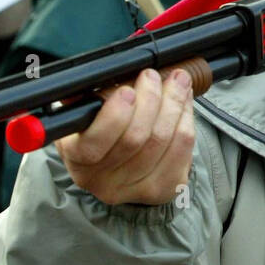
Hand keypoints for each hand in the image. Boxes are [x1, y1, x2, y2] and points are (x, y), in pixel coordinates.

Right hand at [54, 68, 194, 205]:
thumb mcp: (84, 111)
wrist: (121, 162)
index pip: (94, 143)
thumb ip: (88, 96)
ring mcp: (134, 189)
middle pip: (136, 138)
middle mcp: (102, 180)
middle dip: (151, 99)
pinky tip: (184, 102)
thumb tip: (99, 75)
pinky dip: (187, 118)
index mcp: (76, 157)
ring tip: (176, 81)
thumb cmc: (101, 126)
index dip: (115, 116)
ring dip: (175, 103)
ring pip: (164, 140)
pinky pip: (183, 148)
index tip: (126, 91)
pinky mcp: (163, 189)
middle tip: (152, 76)